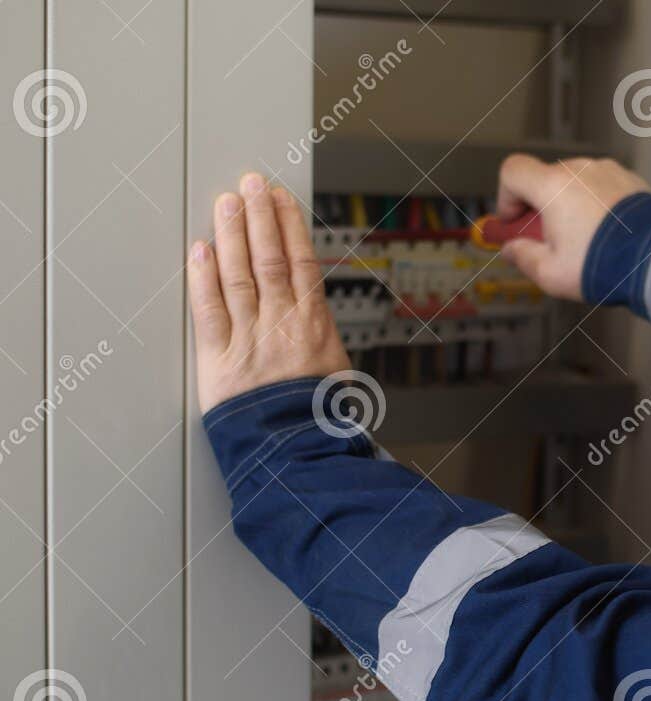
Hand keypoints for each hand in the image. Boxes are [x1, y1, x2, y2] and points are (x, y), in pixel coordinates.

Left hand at [188, 173, 349, 412]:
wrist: (298, 451)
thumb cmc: (319, 419)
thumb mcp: (337, 373)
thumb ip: (319, 338)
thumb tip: (315, 317)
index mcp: (316, 326)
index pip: (302, 262)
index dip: (289, 225)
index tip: (281, 199)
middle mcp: (283, 324)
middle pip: (270, 258)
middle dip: (259, 217)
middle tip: (251, 185)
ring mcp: (250, 338)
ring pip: (239, 274)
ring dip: (232, 234)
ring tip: (226, 203)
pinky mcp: (220, 358)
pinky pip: (209, 309)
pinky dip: (202, 277)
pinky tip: (200, 251)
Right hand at [494, 154, 649, 300]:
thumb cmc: (606, 266)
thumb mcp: (552, 273)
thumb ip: (524, 257)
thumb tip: (512, 250)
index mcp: (554, 186)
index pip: (513, 170)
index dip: (506, 196)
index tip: (515, 221)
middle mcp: (580, 169)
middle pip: (546, 179)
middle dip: (541, 206)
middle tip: (550, 239)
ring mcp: (608, 171)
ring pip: (576, 183)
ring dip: (571, 204)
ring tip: (585, 240)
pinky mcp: (630, 180)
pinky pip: (603, 187)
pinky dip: (598, 204)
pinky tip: (607, 233)